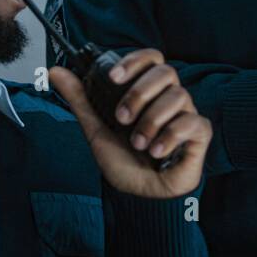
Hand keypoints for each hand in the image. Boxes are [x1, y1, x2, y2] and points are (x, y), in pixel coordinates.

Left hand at [49, 49, 209, 198]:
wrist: (141, 197)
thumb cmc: (125, 162)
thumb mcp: (96, 129)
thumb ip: (80, 100)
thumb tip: (56, 71)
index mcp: (148, 92)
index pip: (151, 59)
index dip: (134, 61)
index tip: (113, 78)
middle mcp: (169, 98)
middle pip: (166, 72)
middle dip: (139, 93)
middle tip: (122, 117)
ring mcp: (186, 114)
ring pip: (178, 96)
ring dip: (151, 120)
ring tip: (138, 144)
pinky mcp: (200, 134)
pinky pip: (192, 122)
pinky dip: (170, 136)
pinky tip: (156, 152)